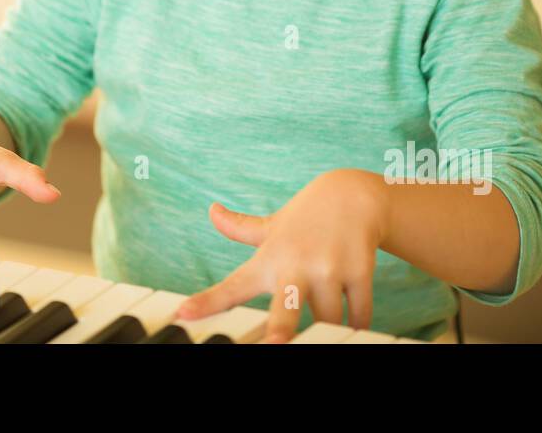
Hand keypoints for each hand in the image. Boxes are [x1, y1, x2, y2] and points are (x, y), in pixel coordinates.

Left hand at [173, 169, 390, 342]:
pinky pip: (359, 315)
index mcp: (268, 260)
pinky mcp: (358, 271)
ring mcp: (328, 268)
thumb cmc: (306, 218)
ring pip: (327, 320)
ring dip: (328, 330)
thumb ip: (240, 227)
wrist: (353, 194)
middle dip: (281, 330)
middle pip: (286, 308)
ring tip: (328, 327)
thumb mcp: (272, 225)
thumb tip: (211, 210)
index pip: (233, 286)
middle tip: (274, 346)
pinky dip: (357, 325)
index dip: (207, 302)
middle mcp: (295, 265)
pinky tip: (354, 325)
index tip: (183, 313)